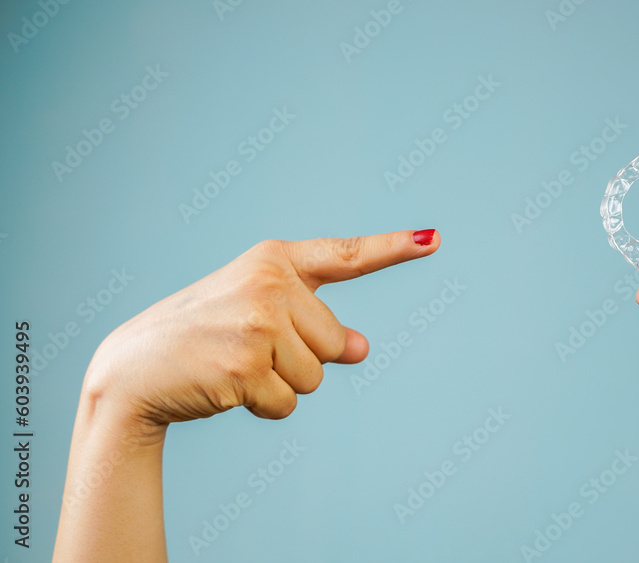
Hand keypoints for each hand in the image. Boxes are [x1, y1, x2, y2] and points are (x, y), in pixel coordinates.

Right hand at [56, 230, 439, 562]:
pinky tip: (226, 389)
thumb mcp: (258, 317)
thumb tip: (362, 348)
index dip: (394, 248)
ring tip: (234, 367)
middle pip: (334, 342)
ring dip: (281, 386)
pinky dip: (264, 408)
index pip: (346, 255)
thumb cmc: (201, 338)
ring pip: (316, 377)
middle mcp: (269, 284)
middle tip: (246, 350)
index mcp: (273, 260)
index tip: (434, 239)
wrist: (132, 371)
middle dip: (300, 359)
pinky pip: (289, 405)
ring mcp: (258, 324)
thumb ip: (312, 322)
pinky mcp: (246, 366)